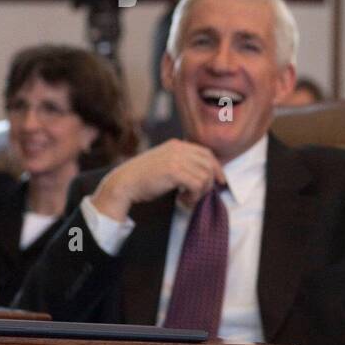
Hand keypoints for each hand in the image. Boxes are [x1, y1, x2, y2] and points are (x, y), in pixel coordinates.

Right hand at [91, 139, 225, 220]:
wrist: (124, 183)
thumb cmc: (142, 178)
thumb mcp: (164, 162)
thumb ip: (181, 163)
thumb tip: (203, 173)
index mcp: (176, 144)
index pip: (206, 152)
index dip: (216, 167)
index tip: (220, 181)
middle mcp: (178, 148)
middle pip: (209, 163)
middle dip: (211, 181)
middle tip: (202, 195)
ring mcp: (176, 159)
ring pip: (205, 176)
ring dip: (200, 192)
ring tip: (188, 199)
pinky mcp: (174, 172)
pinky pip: (197, 185)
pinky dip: (194, 196)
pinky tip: (183, 200)